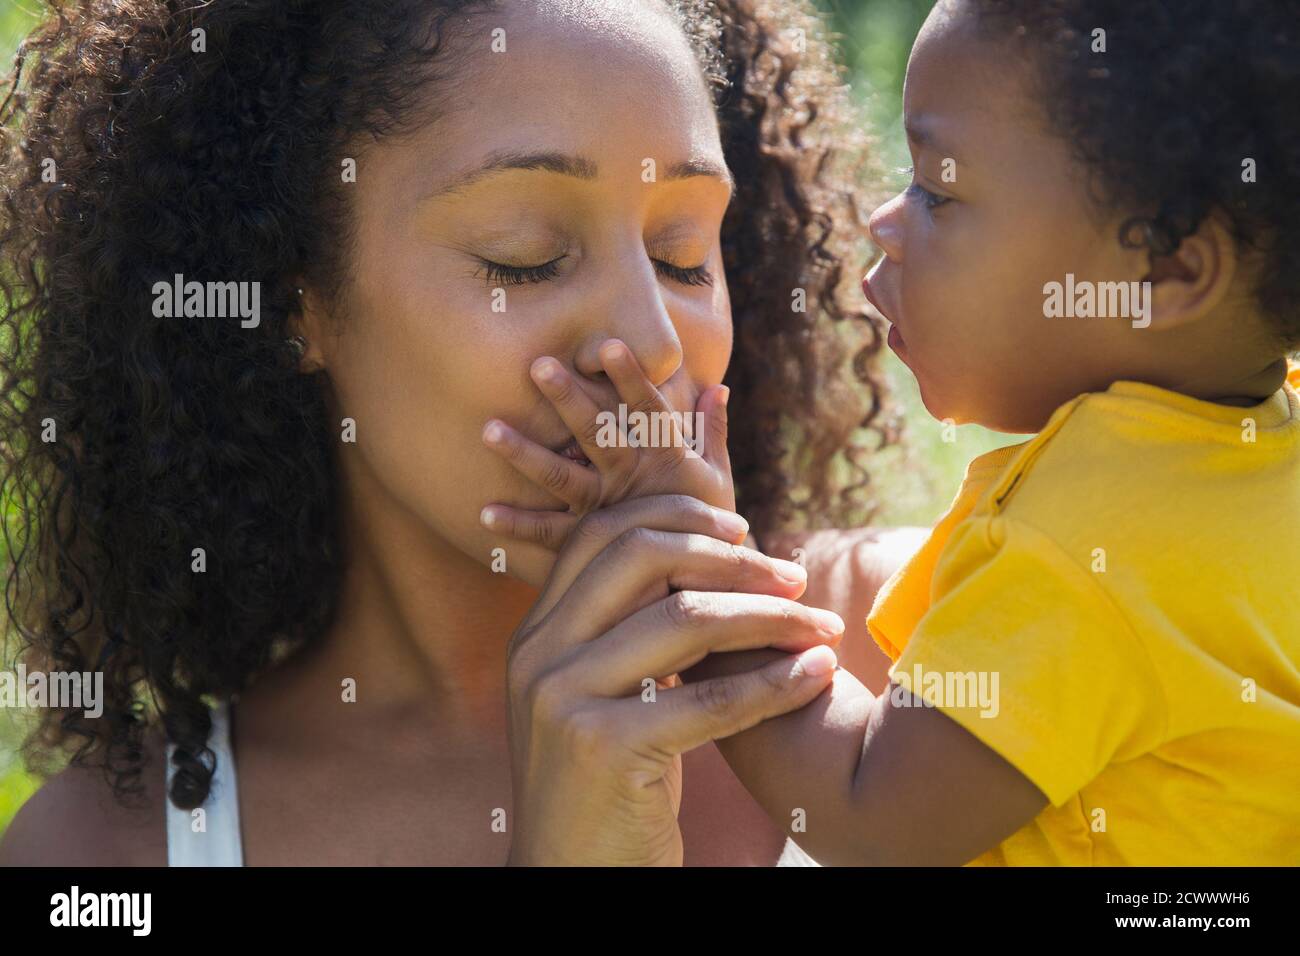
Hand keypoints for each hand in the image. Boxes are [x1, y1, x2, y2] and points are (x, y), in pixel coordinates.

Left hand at [481, 338, 735, 551]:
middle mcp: (631, 480)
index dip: (630, 378)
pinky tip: (485, 513)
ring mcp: (606, 511)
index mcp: (665, 457)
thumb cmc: (711, 525)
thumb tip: (718, 386)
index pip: (647, 410)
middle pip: (597, 433)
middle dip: (568, 399)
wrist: (707, 587)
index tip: (608, 346)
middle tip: (538, 366)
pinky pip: (548, 533)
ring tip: (489, 429)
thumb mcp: (718, 477)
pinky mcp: (588, 543)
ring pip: (561, 477)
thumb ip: (713, 431)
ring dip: (524, 454)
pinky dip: (517, 525)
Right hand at [504, 494, 844, 865]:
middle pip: (643, 558)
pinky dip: (773, 684)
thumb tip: (722, 557)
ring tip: (822, 627)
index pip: (603, 533)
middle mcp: (539, 653)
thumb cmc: (609, 784)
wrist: (568, 879)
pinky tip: (815, 675)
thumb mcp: (604, 694)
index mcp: (538, 631)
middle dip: (731, 558)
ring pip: (684, 619)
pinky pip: (707, 700)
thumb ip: (633, 630)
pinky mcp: (601, 748)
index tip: (744, 529)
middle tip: (794, 576)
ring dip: (769, 617)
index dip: (677, 517)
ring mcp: (562, 698)